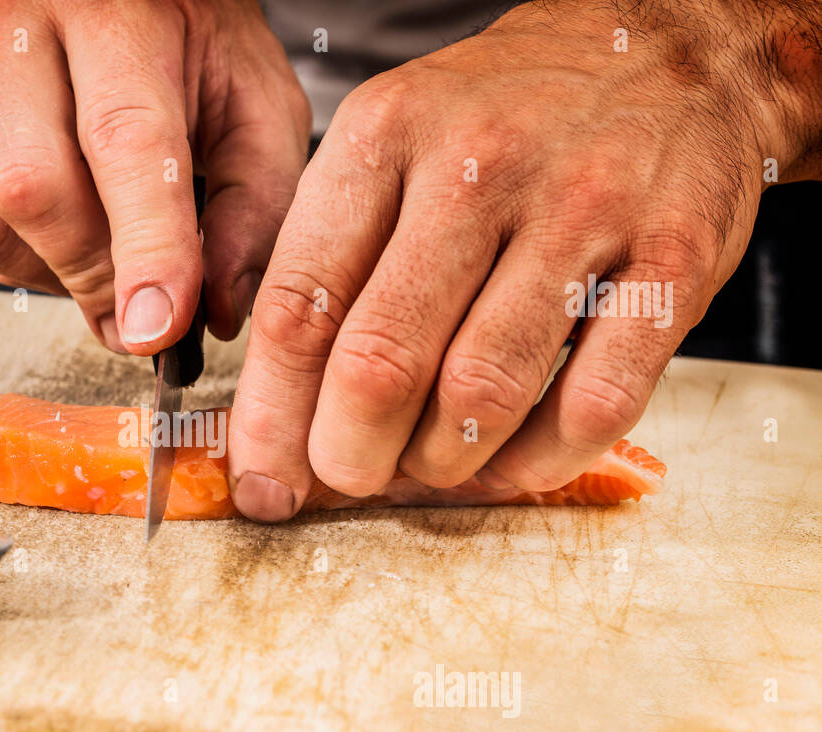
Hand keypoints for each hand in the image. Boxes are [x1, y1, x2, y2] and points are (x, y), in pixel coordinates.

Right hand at [0, 0, 310, 352]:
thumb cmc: (183, 43)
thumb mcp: (254, 106)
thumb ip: (251, 207)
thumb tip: (217, 309)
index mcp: (117, 18)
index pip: (124, 142)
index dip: (143, 248)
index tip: (156, 326)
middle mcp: (17, 33)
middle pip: (31, 190)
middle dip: (93, 276)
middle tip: (140, 305)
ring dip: (47, 274)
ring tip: (98, 254)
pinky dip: (10, 259)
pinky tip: (53, 230)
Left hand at [228, 0, 821, 519]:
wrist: (663, 49)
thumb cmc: (506, 116)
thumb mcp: (391, 145)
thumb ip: (332, 264)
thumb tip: (283, 416)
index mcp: (385, 134)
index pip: (299, 304)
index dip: (271, 415)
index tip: (263, 476)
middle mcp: (479, 165)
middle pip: (380, 362)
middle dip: (349, 453)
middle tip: (349, 474)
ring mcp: (583, 208)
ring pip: (482, 393)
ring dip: (442, 462)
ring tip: (432, 462)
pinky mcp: (675, 257)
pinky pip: (594, 403)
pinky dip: (541, 460)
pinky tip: (514, 459)